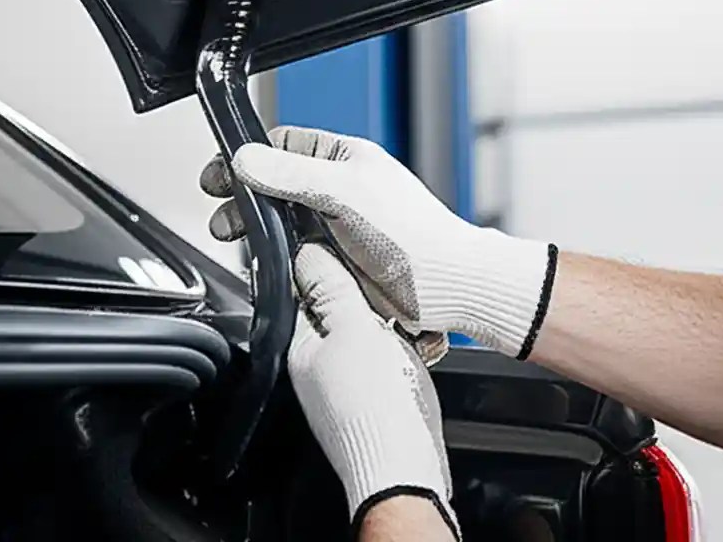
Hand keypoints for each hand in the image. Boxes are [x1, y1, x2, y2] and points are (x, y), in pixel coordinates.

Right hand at [201, 125, 556, 357]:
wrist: (446, 287)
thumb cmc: (415, 235)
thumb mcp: (345, 194)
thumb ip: (292, 176)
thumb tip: (245, 159)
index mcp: (343, 160)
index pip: (282, 146)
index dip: (248, 157)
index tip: (220, 173)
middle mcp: (337, 191)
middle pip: (273, 186)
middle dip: (242, 197)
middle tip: (221, 213)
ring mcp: (335, 227)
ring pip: (280, 222)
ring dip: (253, 228)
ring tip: (232, 237)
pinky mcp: (334, 262)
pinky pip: (292, 255)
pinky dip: (272, 257)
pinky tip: (262, 263)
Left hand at [289, 244, 459, 538]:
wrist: (407, 470)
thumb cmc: (381, 406)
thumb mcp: (355, 329)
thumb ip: (332, 288)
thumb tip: (308, 251)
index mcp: (301, 347)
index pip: (309, 288)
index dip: (338, 267)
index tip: (366, 261)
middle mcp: (316, 368)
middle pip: (342, 311)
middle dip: (373, 301)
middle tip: (396, 303)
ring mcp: (343, 387)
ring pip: (369, 335)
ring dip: (394, 327)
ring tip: (412, 333)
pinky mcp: (372, 402)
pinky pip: (387, 362)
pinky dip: (406, 353)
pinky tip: (421, 354)